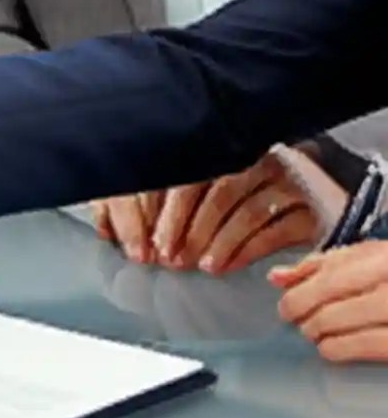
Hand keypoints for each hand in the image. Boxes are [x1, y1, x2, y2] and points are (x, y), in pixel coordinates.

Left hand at [93, 150, 317, 273]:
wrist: (312, 201)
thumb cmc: (236, 200)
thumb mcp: (192, 194)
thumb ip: (152, 203)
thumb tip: (106, 226)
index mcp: (223, 151)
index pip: (190, 175)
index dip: (167, 211)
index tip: (150, 243)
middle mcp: (256, 161)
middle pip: (217, 192)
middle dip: (189, 230)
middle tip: (171, 259)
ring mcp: (286, 182)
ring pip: (247, 210)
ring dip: (218, 241)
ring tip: (200, 265)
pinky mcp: (308, 208)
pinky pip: (276, 229)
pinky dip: (247, 250)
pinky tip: (226, 265)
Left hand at [271, 242, 387, 362]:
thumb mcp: (364, 258)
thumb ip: (320, 266)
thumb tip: (276, 277)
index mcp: (384, 257)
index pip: (333, 278)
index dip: (302, 296)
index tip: (285, 308)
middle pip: (340, 301)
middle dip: (310, 316)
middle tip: (300, 324)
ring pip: (356, 326)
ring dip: (325, 334)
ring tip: (314, 336)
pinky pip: (376, 346)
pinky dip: (346, 349)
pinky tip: (331, 350)